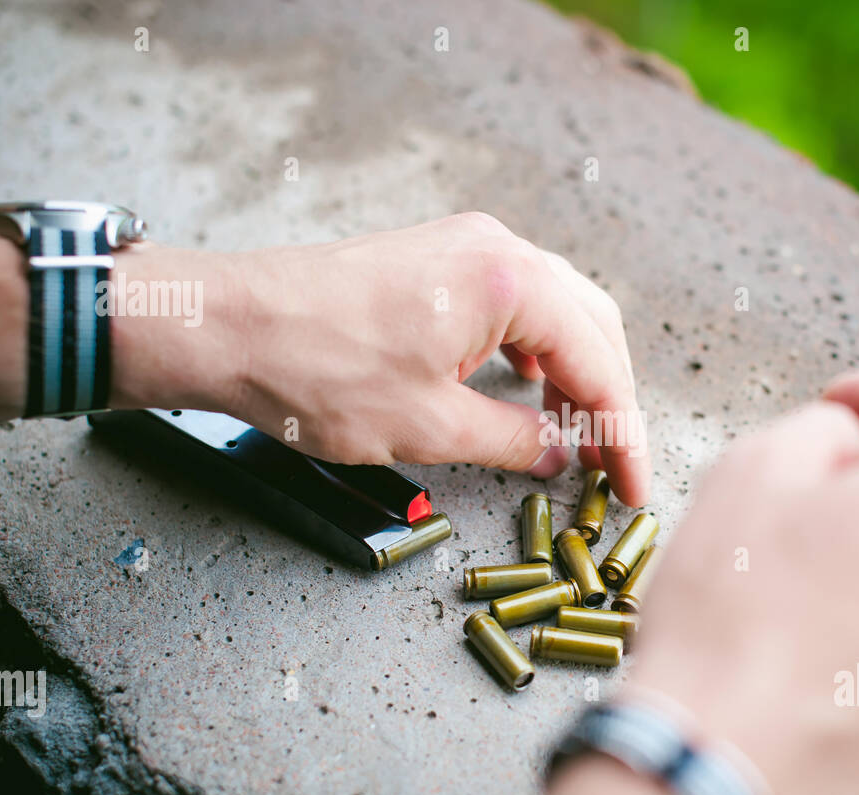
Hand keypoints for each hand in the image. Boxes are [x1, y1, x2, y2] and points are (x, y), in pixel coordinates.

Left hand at [111, 213, 648, 505]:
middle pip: (591, 325)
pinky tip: (529, 383)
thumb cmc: (318, 372)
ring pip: (557, 309)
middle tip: (611, 462)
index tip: (633, 484)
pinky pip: (514, 301)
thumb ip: (514, 441)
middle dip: (609, 397)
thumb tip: (562, 453)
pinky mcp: (436, 258)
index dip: (624, 433)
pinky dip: (536, 347)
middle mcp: (497, 249)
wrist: (226, 326)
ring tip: (575, 431)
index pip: (599, 364)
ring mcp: (465, 246)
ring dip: (575, 370)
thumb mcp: (430, 427)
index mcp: (510, 283)